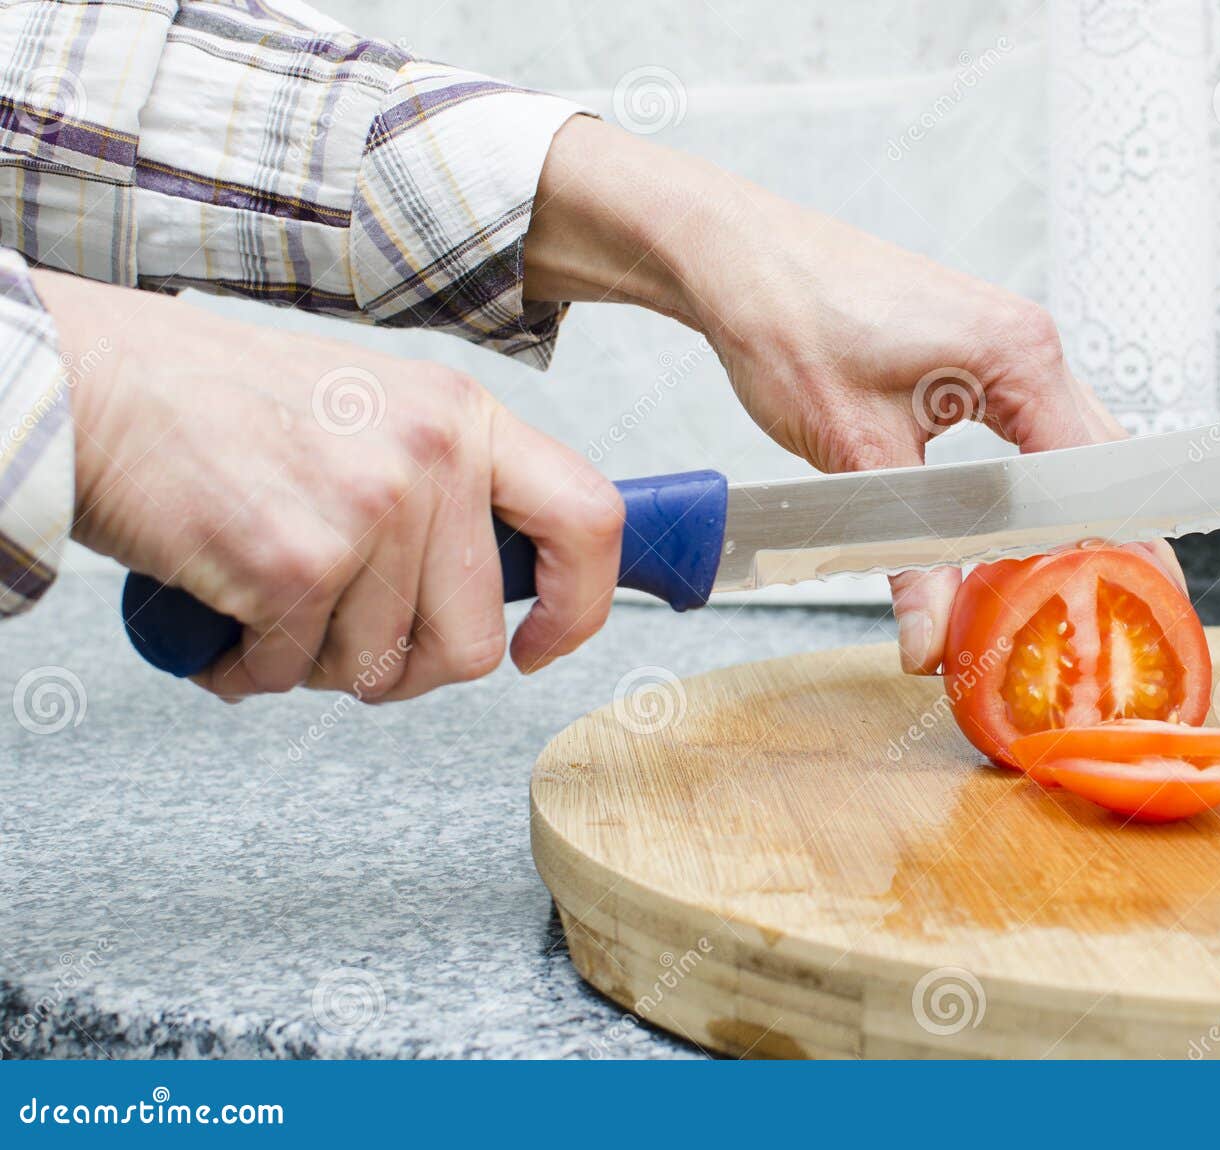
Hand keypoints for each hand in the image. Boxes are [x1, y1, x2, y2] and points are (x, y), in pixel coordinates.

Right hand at [38, 271, 622, 699]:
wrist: (102, 384)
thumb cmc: (228, 406)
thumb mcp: (375, 413)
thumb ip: (446, 491)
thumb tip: (494, 600)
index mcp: (465, 416)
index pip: (589, 520)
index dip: (579, 606)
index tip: (536, 647)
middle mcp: (434, 455)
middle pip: (472, 640)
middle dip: (405, 668)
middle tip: (341, 640)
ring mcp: (370, 506)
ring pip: (381, 667)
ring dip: (315, 663)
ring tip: (267, 607)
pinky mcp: (297, 559)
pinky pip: (296, 671)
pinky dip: (252, 668)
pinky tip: (224, 618)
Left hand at [525, 118, 1183, 672]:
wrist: (737, 260)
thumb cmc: (787, 321)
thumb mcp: (855, 457)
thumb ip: (908, 561)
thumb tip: (935, 642)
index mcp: (1019, 355)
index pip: (1097, 478)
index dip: (1114, 554)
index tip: (1120, 613)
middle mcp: (1028, 343)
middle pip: (1099, 465)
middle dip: (1101, 543)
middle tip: (1101, 621)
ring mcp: (1006, 344)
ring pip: (1067, 450)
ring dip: (1063, 517)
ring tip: (1058, 592)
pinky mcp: (975, 356)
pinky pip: (1030, 432)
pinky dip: (1028, 487)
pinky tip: (1010, 536)